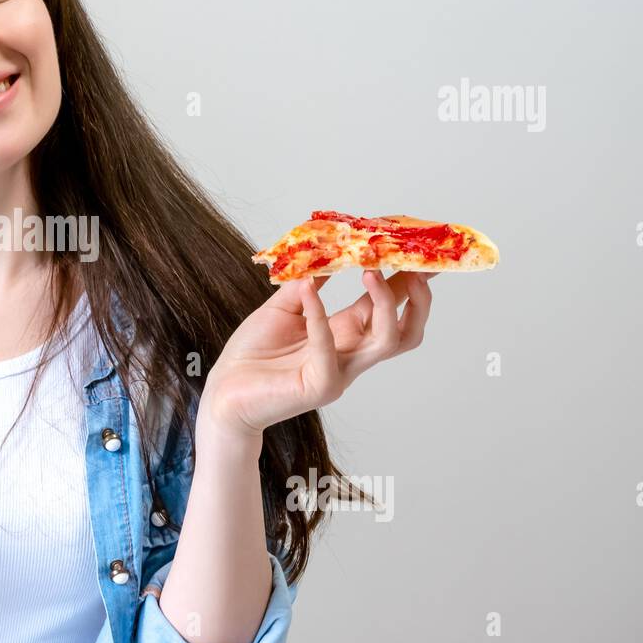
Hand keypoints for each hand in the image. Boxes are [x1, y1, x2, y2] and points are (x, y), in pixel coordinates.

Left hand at [199, 269, 435, 460]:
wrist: (223, 392)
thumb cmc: (252, 354)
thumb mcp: (282, 307)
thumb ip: (306, 284)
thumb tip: (327, 251)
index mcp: (345, 336)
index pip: (388, 308)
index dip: (407, 282)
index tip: (418, 253)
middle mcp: (350, 356)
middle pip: (406, 332)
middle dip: (417, 299)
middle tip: (413, 267)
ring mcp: (339, 374)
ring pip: (387, 342)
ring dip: (385, 303)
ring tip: (371, 271)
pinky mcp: (319, 387)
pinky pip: (329, 350)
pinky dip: (320, 317)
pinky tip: (308, 294)